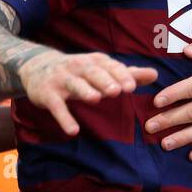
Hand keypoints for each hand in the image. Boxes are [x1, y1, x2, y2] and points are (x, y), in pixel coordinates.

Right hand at [19, 49, 156, 136]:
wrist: (37, 66)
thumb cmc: (78, 71)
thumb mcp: (100, 69)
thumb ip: (127, 74)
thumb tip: (155, 75)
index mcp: (94, 62)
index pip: (110, 67)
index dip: (120, 75)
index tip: (132, 86)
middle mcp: (78, 67)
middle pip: (93, 73)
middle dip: (105, 80)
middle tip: (119, 90)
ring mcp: (62, 80)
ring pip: (74, 85)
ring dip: (85, 90)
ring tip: (97, 98)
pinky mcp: (48, 94)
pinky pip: (57, 106)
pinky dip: (64, 118)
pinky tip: (73, 130)